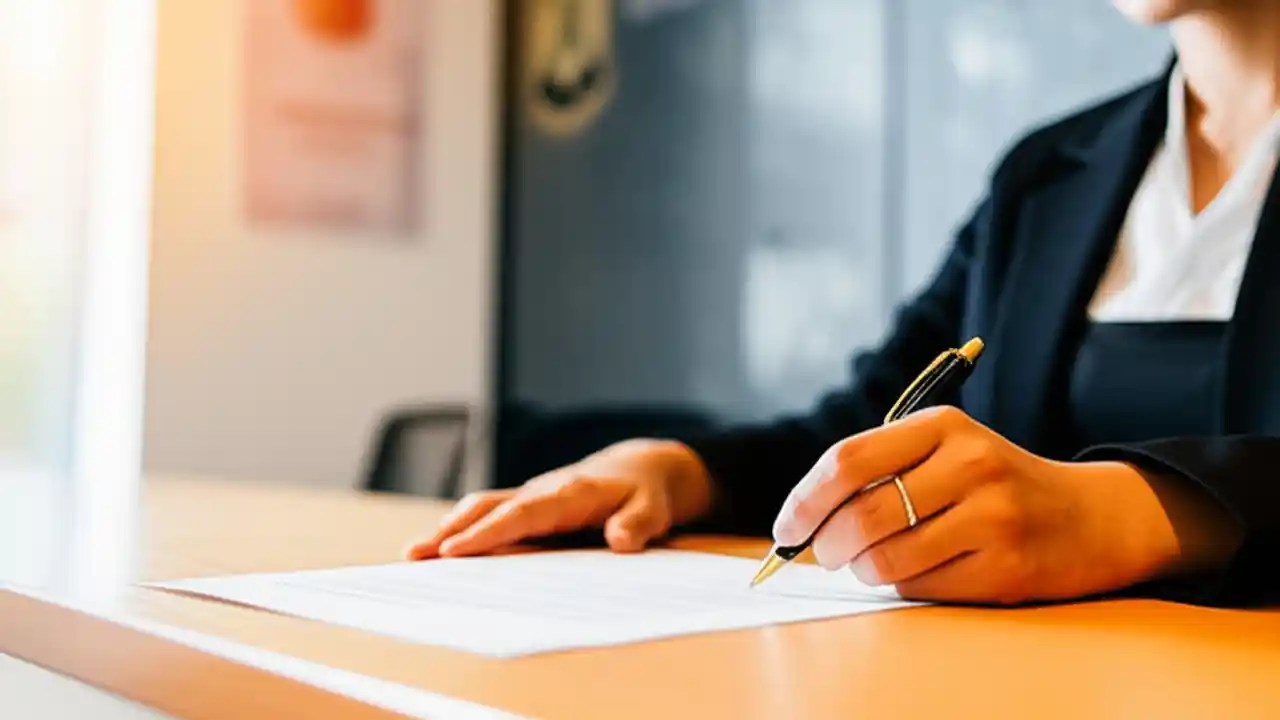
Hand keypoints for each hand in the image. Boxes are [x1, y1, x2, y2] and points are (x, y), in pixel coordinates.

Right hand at [405, 439, 715, 558]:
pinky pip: (488, 514)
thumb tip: (620, 541)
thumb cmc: (644, 493)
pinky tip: (436, 552)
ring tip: (412, 557)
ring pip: (481, 507)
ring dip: (448, 529)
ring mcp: (530, 496)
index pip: (522, 514)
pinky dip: (460, 529)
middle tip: (414, 556)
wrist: (638, 468)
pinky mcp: (525, 505)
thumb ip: (637, 524)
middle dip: (452, 531)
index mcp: (570, 493)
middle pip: (489, 508)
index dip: (488, 532)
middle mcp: (542, 491)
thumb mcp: (653, 509)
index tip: (454, 550)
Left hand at [773, 407, 1242, 603]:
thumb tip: (800, 522)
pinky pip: (921, 587)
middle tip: (823, 554)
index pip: (848, 460)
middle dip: (825, 545)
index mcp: (942, 425)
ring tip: (871, 562)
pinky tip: (919, 570)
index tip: (785, 527)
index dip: (805, 499)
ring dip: (862, 570)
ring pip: (885, 559)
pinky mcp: (1006, 567)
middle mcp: (970, 463)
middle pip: (860, 516)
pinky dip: (903, 586)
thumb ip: (878, 471)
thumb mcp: (942, 450)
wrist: (1087, 517)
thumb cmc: (990, 483)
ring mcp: (992, 516)